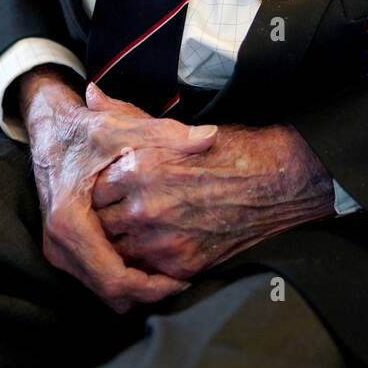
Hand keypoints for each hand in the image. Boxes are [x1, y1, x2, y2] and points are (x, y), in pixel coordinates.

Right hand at [20, 68, 218, 312]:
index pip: (114, 279)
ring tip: (169, 271)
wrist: (48, 127)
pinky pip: (97, 278)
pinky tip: (146, 259)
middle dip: (147, 291)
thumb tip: (209, 137)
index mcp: (71, 222)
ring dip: (135, 286)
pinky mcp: (63, 248)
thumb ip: (167, 134)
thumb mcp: (122, 127)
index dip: (151, 287)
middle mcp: (59, 244)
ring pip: (103, 290)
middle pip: (109, 293)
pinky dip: (122, 275)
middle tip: (182, 280)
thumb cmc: (84, 129)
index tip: (181, 282)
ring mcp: (58, 249)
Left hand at [88, 93, 336, 278]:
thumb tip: (92, 95)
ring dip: (123, 243)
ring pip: (118, 250)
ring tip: (139, 230)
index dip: (102, 189)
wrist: (275, 181)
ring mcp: (162, 239)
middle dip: (108, 218)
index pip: (94, 188)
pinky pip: (145, 272)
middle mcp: (145, 205)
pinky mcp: (180, 265)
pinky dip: (147, 263)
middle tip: (120, 213)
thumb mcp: (173, 128)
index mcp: (140, 167)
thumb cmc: (227, 150)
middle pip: (101, 222)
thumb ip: (126, 116)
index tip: (113, 190)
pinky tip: (159, 246)